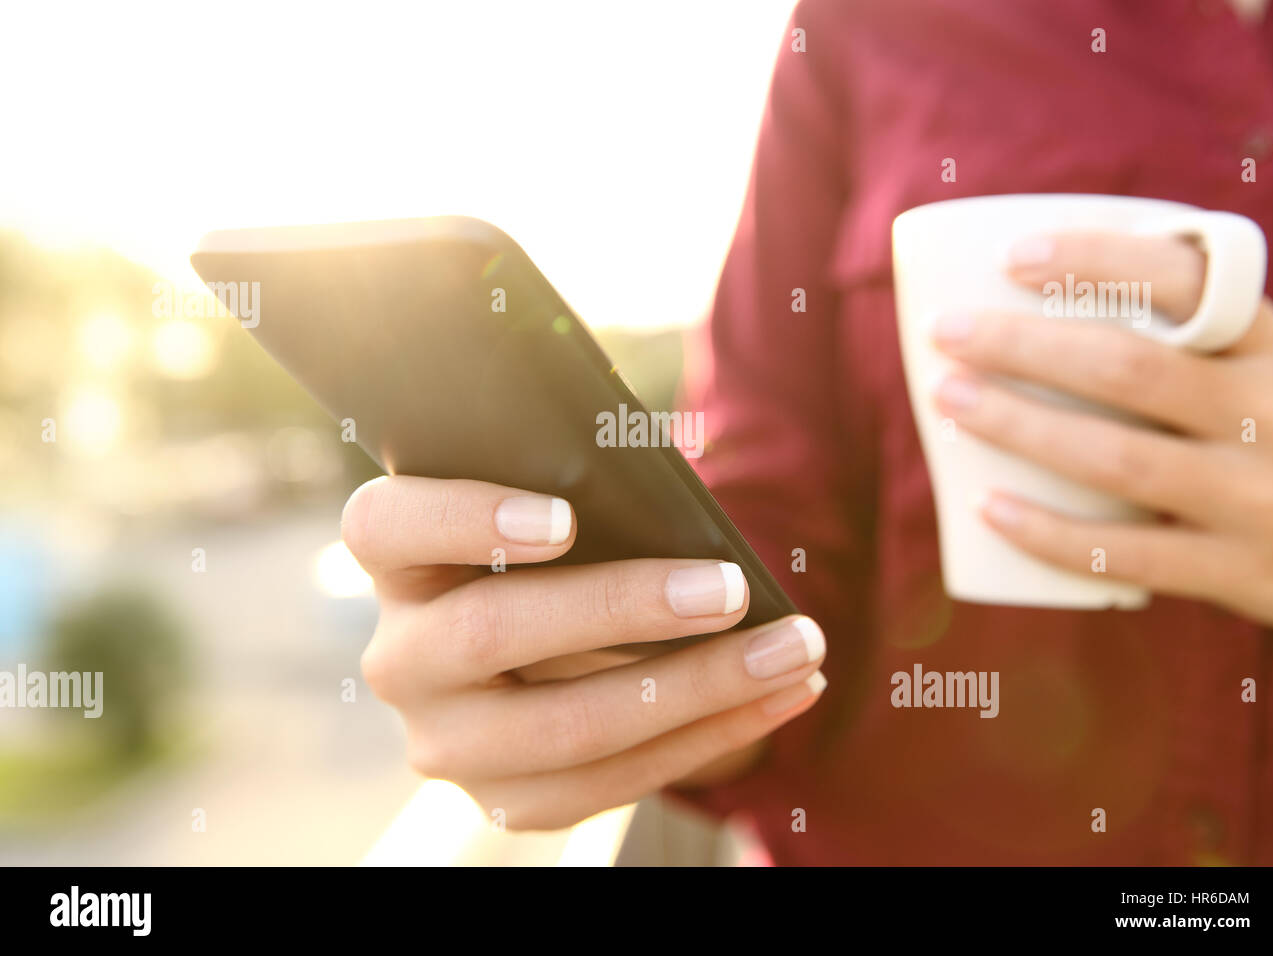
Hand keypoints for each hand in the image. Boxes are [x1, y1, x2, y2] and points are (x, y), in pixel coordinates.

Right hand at [341, 475, 826, 830]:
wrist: (538, 655)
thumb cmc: (555, 554)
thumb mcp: (547, 511)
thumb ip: (581, 498)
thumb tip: (686, 515)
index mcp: (397, 558)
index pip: (387, 525)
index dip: (469, 518)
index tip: (568, 517)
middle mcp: (401, 657)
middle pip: (490, 630)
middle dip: (624, 607)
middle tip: (729, 588)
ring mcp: (445, 740)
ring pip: (567, 725)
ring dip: (699, 687)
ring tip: (794, 650)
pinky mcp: (506, 797)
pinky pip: (612, 782)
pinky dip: (710, 735)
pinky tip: (782, 694)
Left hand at [929, 231, 1272, 629]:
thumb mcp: (1258, 379)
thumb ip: (1185, 345)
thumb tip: (1032, 301)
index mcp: (1272, 349)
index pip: (1189, 280)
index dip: (1099, 260)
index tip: (1016, 256)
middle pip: (1131, 369)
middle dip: (1025, 346)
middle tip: (947, 333)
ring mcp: (1260, 497)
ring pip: (1119, 458)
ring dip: (1021, 427)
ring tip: (951, 400)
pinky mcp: (1241, 571)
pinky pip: (1126, 555)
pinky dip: (1049, 532)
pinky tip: (989, 509)